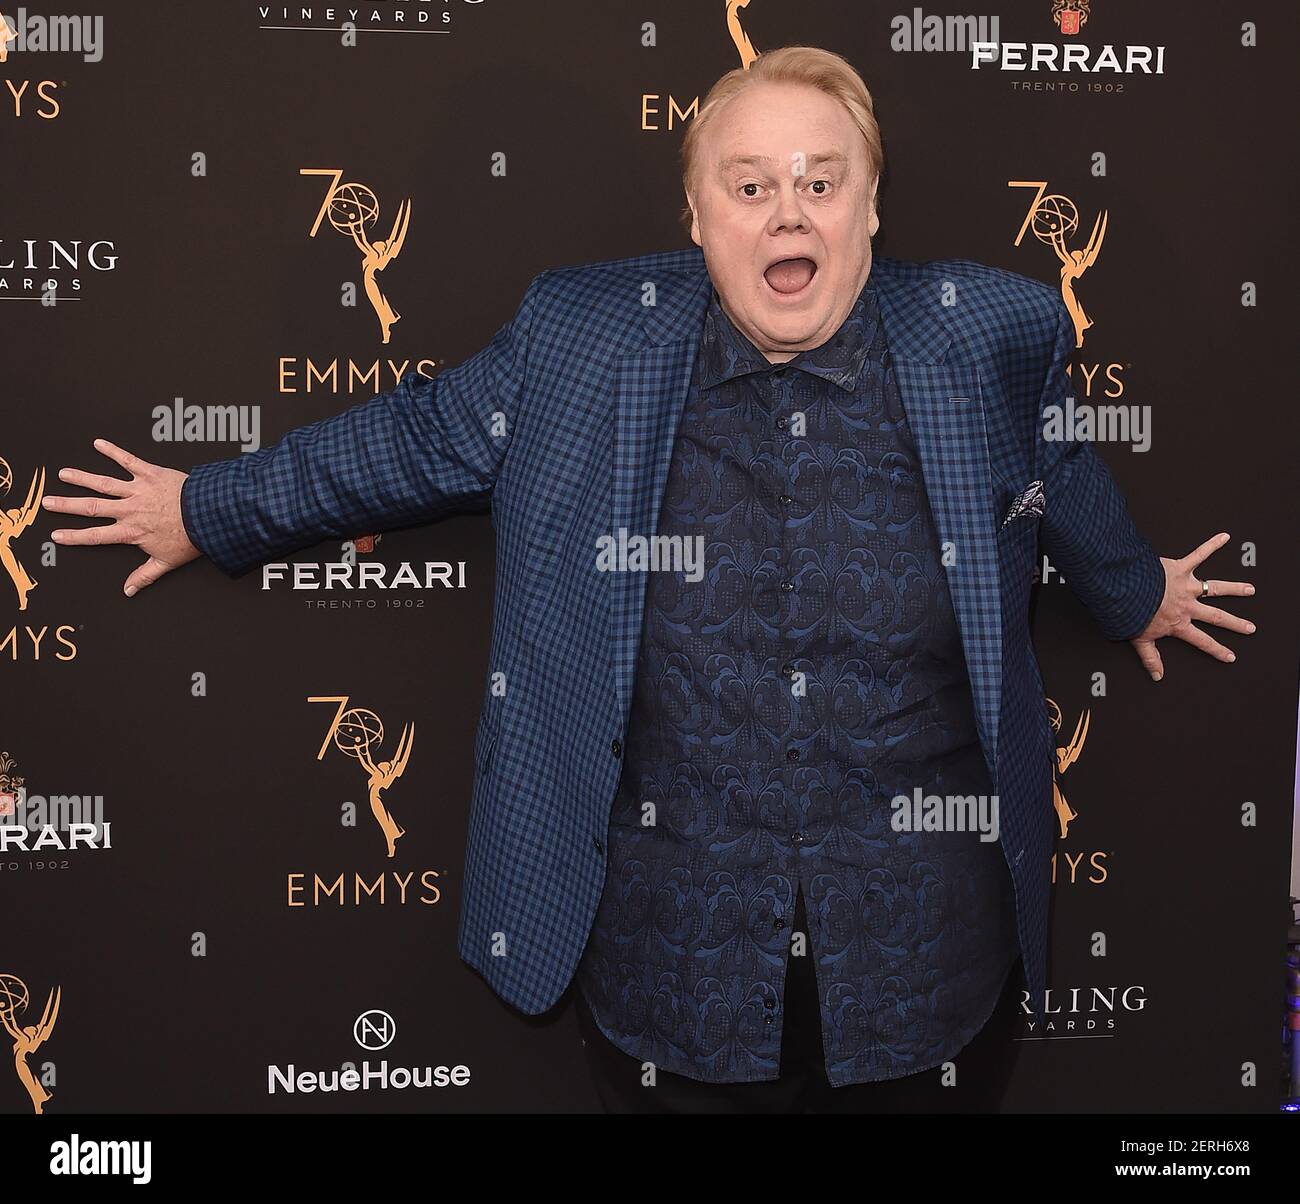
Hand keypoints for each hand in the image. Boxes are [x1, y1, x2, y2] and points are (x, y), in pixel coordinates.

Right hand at [41, 439, 200, 596]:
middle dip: (67, 505)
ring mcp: (138, 490)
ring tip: (63, 474)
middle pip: (91, 507)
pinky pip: (128, 460)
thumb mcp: (166, 562)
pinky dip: (113, 451)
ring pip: (103, 483)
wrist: (209, 515)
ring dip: (82, 477)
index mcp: (131, 531)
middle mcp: (129, 510)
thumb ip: (145, 575)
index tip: (56, 534)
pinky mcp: (150, 474)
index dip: (74, 536)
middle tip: (47, 502)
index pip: (96, 536)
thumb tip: (129, 591)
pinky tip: (99, 443)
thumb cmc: (191, 538)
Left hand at [1129, 532, 1255, 680]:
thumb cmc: (1128, 613)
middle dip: (1235, 623)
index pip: (1201, 641)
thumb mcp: (1139, 640)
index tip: (1230, 656)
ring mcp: (1186, 586)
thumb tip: (1157, 675)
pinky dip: (1211, 545)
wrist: (1122, 590)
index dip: (1217, 650)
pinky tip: (1223, 537)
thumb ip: (1150, 657)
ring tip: (1250, 590)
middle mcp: (1187, 606)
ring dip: (1234, 589)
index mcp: (1178, 623)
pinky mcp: (1180, 568)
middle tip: (1250, 627)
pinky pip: (1198, 554)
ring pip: (1215, 588)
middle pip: (1216, 617)